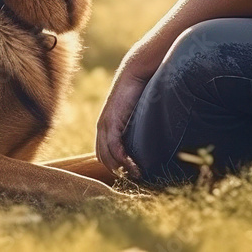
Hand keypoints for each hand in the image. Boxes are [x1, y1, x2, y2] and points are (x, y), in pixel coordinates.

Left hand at [95, 60, 151, 178]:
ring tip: (137, 174)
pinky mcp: (111, 121)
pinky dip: (123, 159)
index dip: (115, 167)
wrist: (135, 73)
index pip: (104, 154)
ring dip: (121, 168)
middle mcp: (102, 127)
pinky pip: (114, 147)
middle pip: (103, 158)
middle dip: (117, 171)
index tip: (131, 174)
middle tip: (134, 178)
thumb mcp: (135, 114)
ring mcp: (105, 125)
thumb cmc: (139, 92)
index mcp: (105, 127)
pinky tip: (135, 166)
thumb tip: (149, 141)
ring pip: (107, 156)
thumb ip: (136, 128)